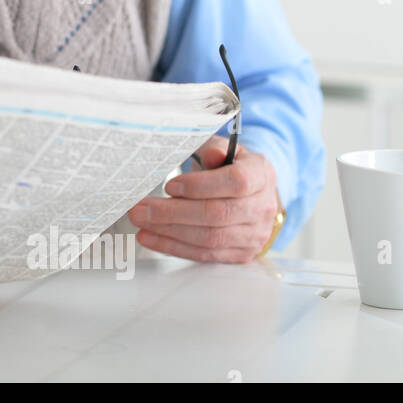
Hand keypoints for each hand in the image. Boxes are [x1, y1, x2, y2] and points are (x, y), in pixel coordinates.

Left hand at [127, 136, 280, 262]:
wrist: (250, 194)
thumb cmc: (229, 167)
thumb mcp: (223, 149)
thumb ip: (214, 148)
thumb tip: (212, 155)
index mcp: (261, 174)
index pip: (236, 182)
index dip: (200, 185)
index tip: (170, 185)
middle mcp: (263, 207)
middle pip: (217, 214)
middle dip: (173, 212)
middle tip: (140, 208)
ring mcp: (255, 234)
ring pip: (209, 238)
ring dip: (168, 231)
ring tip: (140, 221)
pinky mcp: (241, 254)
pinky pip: (204, 254)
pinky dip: (172, 246)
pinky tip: (149, 237)